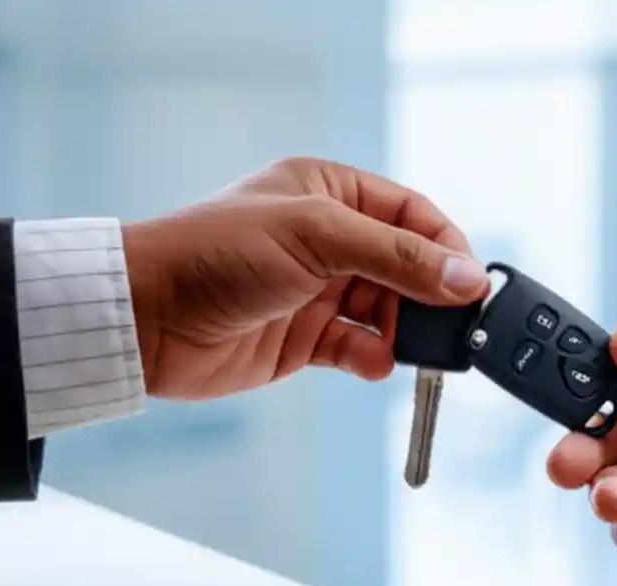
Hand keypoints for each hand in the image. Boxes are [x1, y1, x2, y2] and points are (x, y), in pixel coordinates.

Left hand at [123, 157, 488, 399]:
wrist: (145, 319)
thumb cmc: (212, 254)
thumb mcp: (317, 237)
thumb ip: (398, 257)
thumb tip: (467, 277)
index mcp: (330, 191)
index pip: (412, 215)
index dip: (446, 248)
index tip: (471, 284)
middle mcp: (328, 238)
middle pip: (407, 266)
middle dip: (430, 296)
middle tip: (452, 324)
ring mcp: (318, 289)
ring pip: (389, 311)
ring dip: (404, 331)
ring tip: (411, 349)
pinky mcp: (305, 336)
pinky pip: (360, 346)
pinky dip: (373, 357)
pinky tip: (372, 363)